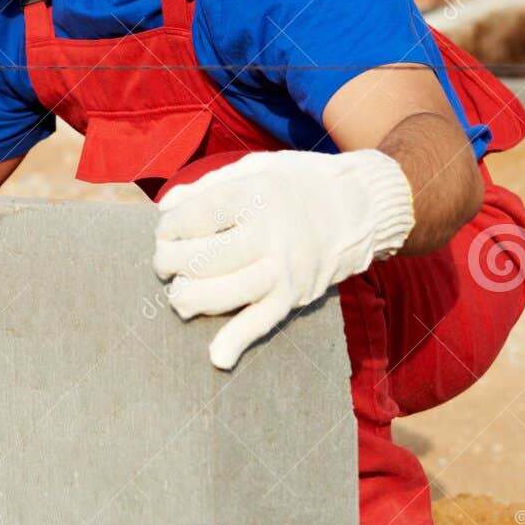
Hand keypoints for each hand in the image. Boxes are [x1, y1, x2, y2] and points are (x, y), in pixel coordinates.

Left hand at [152, 149, 414, 369]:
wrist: (361, 205)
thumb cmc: (299, 183)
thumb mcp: (256, 167)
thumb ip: (209, 184)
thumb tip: (166, 205)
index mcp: (255, 196)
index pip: (196, 218)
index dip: (169, 228)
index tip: (164, 231)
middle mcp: (268, 233)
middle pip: (202, 258)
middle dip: (170, 263)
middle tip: (164, 263)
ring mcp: (281, 268)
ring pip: (222, 294)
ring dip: (188, 298)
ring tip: (178, 294)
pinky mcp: (294, 294)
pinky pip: (261, 322)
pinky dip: (238, 342)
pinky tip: (218, 357)